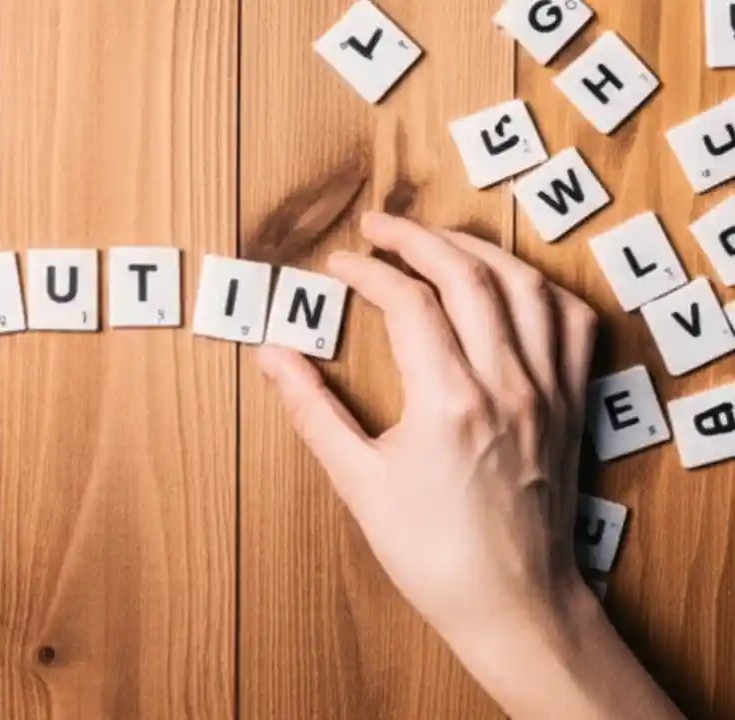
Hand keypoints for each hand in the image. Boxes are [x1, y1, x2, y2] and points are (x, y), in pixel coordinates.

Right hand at [258, 212, 678, 718]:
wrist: (513, 604)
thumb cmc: (433, 554)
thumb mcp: (357, 482)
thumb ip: (313, 411)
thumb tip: (272, 357)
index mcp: (449, 402)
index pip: (409, 302)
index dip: (368, 272)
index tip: (338, 266)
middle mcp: (506, 384)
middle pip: (468, 276)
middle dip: (418, 239)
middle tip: (379, 226)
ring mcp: (547, 390)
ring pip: (524, 287)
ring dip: (478, 251)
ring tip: (438, 240)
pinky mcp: (569, 404)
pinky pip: (573, 323)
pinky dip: (541, 289)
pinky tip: (512, 286)